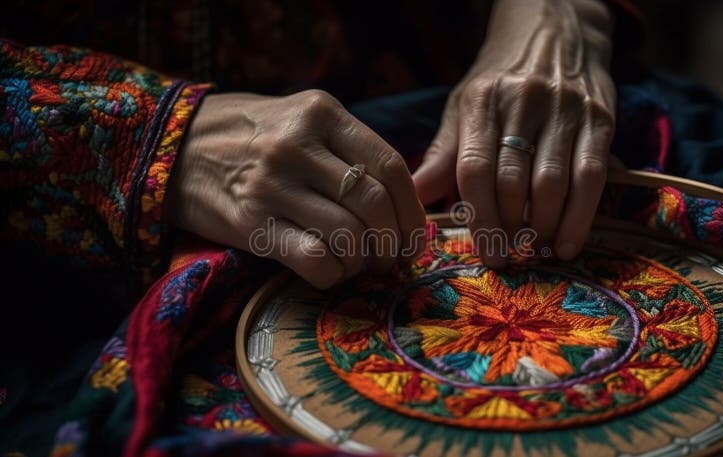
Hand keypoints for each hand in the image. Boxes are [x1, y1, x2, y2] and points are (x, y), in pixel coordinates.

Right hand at [167, 91, 425, 287]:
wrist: (176, 147)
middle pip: (374, 205)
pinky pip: (314, 259)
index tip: (415, 235)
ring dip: (365, 261)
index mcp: (321, 113)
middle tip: (393, 258)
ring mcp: (272, 184)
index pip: (390, 166)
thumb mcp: (301, 117)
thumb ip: (349, 147)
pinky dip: (333, 273)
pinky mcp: (250, 223)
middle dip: (395, 242)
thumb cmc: (252, 135)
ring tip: (360, 264)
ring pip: (349, 236)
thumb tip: (405, 201)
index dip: (412, 210)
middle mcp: (298, 144)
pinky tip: (330, 270)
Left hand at [412, 0, 615, 265]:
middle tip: (510, 256)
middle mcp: (522, 103)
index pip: (474, 169)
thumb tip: (413, 196)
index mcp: (480, 102)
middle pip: (512, 182)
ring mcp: (564, 109)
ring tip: (538, 251)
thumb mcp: (463, 105)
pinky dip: (580, 216)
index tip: (486, 254)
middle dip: (510, 229)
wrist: (553, 30)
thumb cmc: (499, 79)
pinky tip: (568, 241)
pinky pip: (591, 175)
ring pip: (552, 183)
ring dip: (544, 227)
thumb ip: (443, 153)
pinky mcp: (600, 117)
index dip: (479, 218)